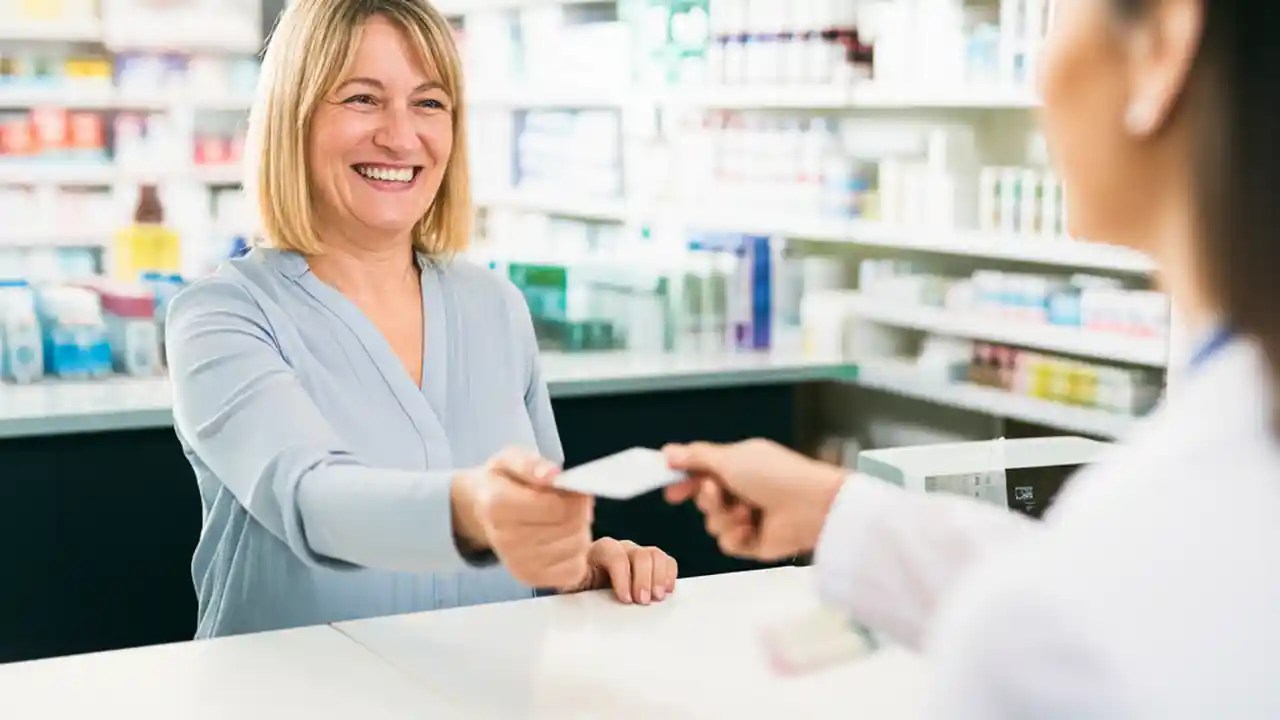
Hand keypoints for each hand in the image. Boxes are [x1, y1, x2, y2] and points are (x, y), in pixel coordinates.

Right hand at [451, 447, 592, 589]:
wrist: (484, 511)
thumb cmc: (504, 483)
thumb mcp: (511, 460)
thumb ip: (531, 464)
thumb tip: (551, 474)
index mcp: (498, 506)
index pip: (557, 508)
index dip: (575, 496)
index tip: (573, 489)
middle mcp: (505, 540)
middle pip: (571, 527)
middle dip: (579, 511)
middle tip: (571, 503)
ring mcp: (518, 564)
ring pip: (577, 547)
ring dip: (580, 530)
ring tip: (565, 520)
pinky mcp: (532, 580)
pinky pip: (574, 570)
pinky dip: (577, 554)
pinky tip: (563, 540)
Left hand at [561, 538, 678, 604]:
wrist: (585, 590)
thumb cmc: (577, 590)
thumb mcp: (571, 587)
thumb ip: (573, 585)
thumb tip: (575, 590)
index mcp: (597, 552)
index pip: (614, 554)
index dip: (622, 576)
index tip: (625, 599)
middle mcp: (620, 549)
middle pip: (639, 554)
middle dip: (643, 578)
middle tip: (643, 601)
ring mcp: (637, 554)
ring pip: (655, 555)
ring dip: (659, 577)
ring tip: (657, 598)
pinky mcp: (650, 564)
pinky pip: (666, 561)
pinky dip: (670, 575)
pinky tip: (667, 591)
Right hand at [662, 439, 846, 561]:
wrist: (810, 506)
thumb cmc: (776, 475)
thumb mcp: (730, 458)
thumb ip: (696, 457)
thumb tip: (667, 452)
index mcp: (739, 466)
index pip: (703, 472)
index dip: (685, 479)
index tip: (671, 486)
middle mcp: (742, 490)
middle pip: (704, 500)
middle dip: (707, 498)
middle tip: (716, 492)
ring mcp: (749, 516)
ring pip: (713, 523)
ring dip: (724, 517)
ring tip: (745, 510)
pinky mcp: (754, 541)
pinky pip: (727, 543)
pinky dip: (736, 535)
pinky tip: (751, 527)